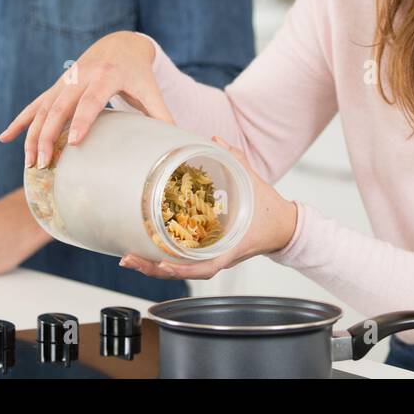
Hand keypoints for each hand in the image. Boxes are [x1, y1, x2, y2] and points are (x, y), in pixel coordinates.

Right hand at [0, 30, 173, 168]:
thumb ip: (161, 115)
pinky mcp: (56, 88)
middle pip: (60, 107)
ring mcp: (64, 82)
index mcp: (107, 76)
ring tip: (29, 163)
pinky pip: (34, 106)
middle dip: (50, 135)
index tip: (75, 141)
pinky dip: (19, 122)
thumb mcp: (150, 89)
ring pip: (43, 109)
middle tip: (44, 163)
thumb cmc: (137, 73)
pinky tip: (4, 138)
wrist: (119, 44)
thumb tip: (174, 143)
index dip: (83, 119)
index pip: (93, 99)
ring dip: (33, 135)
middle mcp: (81, 77)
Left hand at [118, 136, 297, 281]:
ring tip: (128, 259)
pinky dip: (164, 260)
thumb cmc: (271, 211)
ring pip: (179, 269)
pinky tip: (145, 255)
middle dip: (153, 269)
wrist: (284, 227)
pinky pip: (184, 261)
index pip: (206, 268)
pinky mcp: (209, 253)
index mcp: (231, 247)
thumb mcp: (254, 182)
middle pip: (182, 272)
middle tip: (129, 260)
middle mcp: (219, 256)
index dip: (183, 269)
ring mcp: (213, 257)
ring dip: (152, 267)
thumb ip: (234, 160)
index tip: (164, 265)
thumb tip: (215, 140)